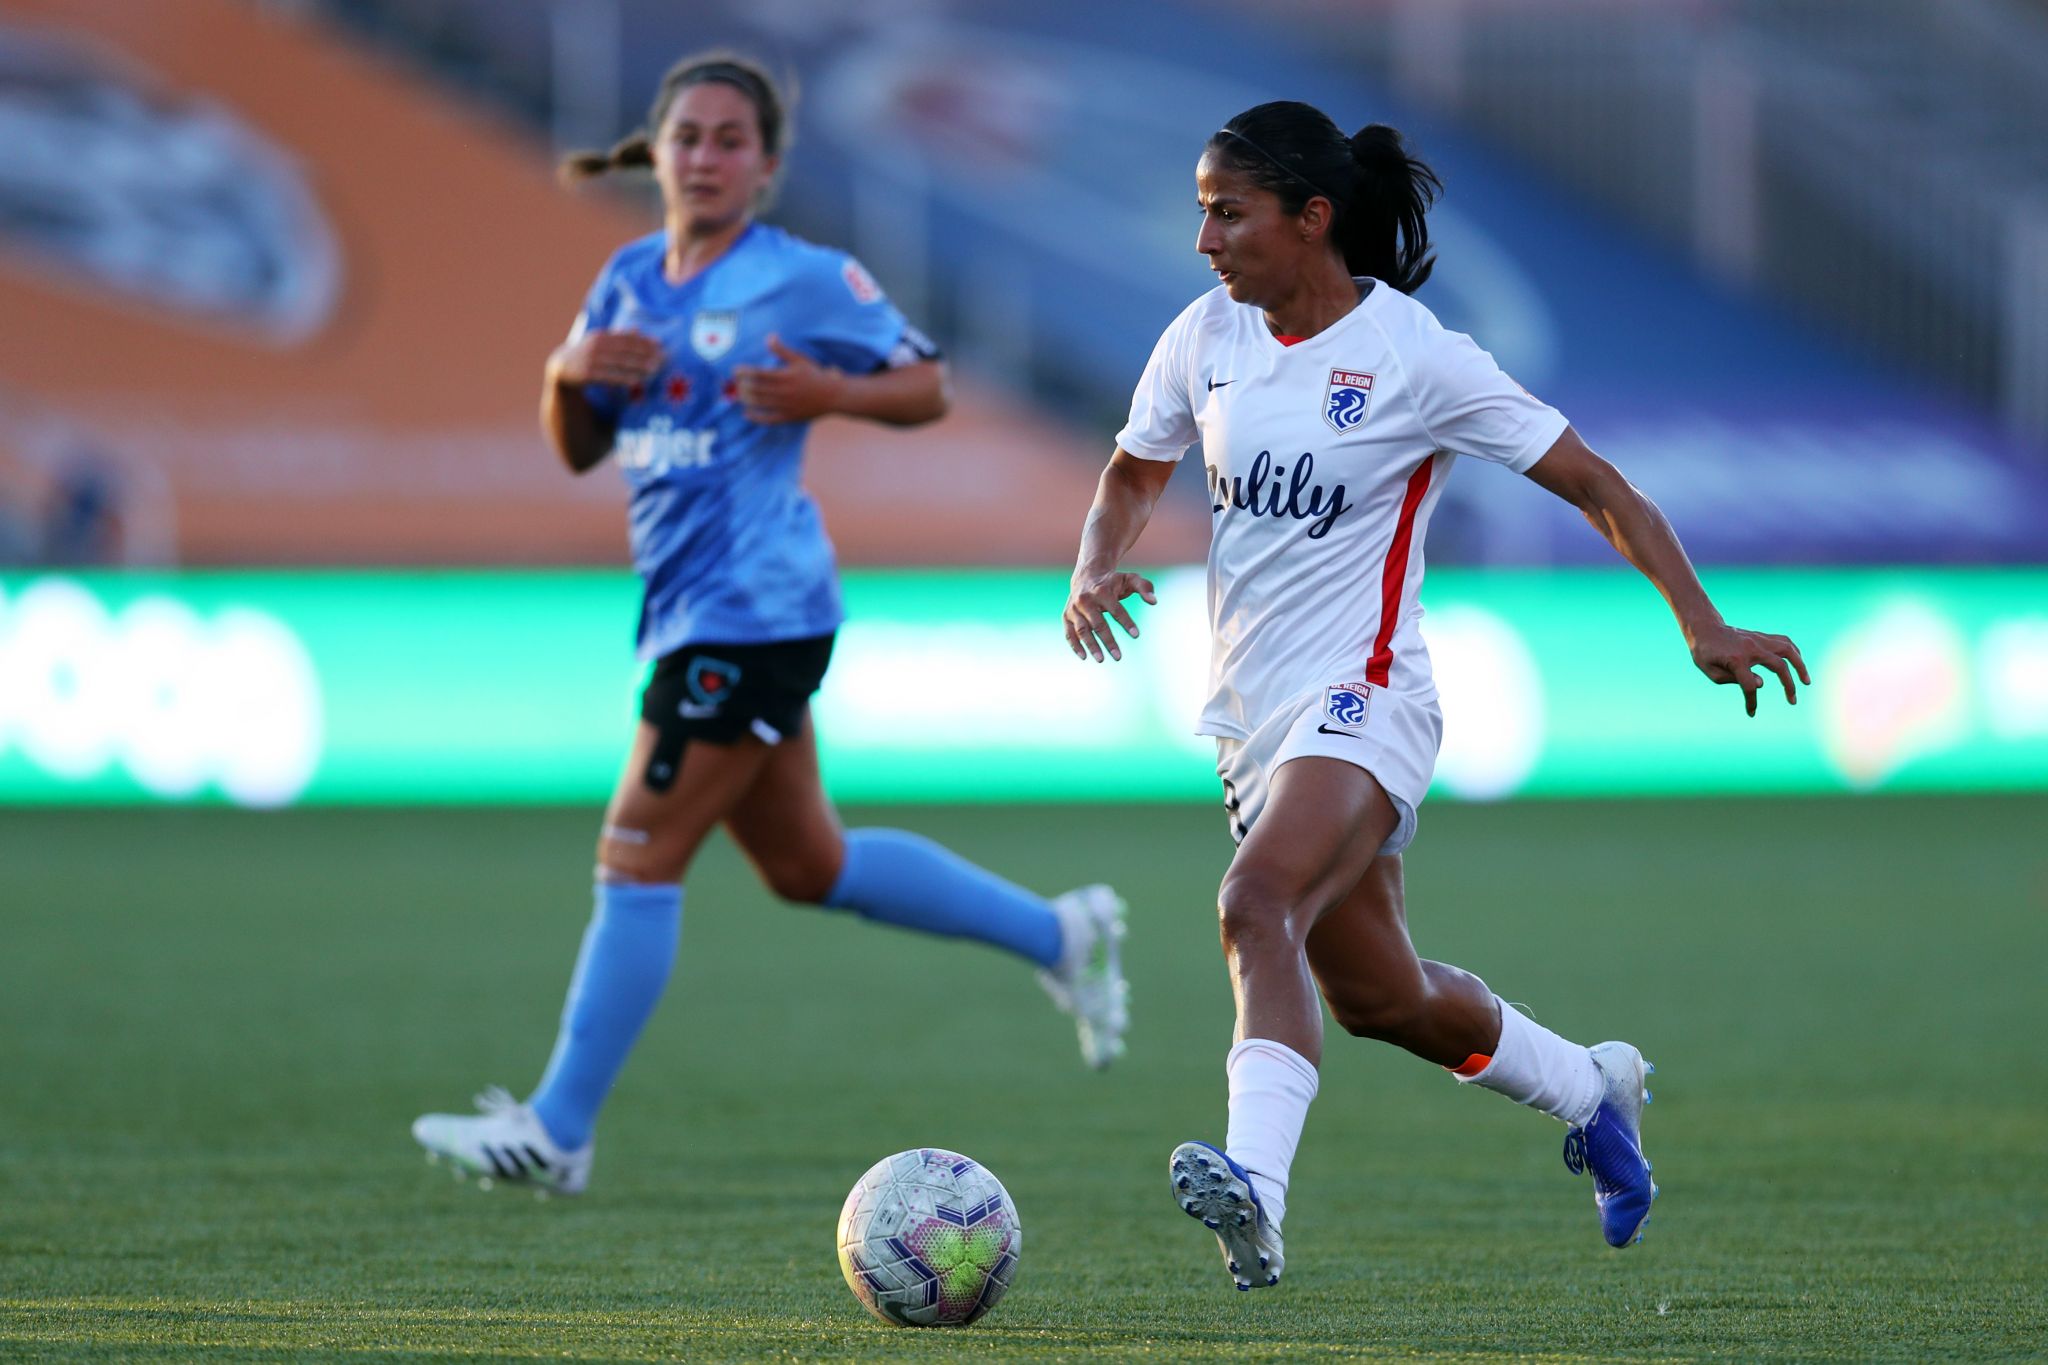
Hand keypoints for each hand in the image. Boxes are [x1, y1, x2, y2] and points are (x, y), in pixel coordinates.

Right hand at [548, 329, 663, 387]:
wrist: (561, 368)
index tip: (660, 345)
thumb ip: (618, 336)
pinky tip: (636, 381)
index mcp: (601, 336)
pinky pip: (609, 377)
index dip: (644, 341)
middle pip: (625, 350)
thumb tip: (638, 329)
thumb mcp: (600, 342)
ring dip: (638, 367)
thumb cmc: (585, 354)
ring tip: (654, 370)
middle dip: (645, 354)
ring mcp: (591, 360)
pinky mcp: (587, 374)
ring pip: (619, 364)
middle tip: (662, 359)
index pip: (626, 338)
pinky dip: (623, 378)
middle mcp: (596, 346)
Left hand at [732, 334, 847, 423]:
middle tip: (735, 382)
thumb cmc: (815, 375)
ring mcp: (785, 406)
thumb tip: (769, 336)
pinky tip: (746, 414)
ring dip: (745, 399)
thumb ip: (782, 350)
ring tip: (739, 394)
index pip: (757, 373)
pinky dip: (755, 418)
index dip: (743, 372)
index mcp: (785, 376)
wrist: (833, 396)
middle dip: (742, 385)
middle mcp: (783, 392)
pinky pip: (768, 419)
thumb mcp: (799, 360)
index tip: (735, 370)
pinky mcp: (788, 417)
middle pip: (755, 389)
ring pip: (759, 403)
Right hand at [1064, 570, 1156, 661]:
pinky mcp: (1066, 615)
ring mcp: (1074, 608)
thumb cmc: (1113, 581)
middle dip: (1108, 641)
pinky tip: (1084, 657)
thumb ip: (1145, 587)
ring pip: (1082, 630)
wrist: (1087, 575)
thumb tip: (1154, 602)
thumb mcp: (1130, 579)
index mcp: (1102, 591)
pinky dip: (1075, 645)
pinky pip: (1069, 633)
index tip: (1136, 635)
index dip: (1126, 622)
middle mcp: (1085, 600)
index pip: (1116, 609)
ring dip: (1091, 646)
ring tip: (1101, 660)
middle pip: (1098, 624)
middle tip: (1118, 657)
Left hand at [1688, 621, 1809, 716]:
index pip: (1749, 685)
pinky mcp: (1761, 636)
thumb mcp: (1712, 671)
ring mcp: (1758, 640)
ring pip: (1788, 650)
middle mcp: (1751, 648)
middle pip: (1779, 666)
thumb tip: (1762, 684)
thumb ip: (1734, 680)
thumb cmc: (1705, 653)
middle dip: (1789, 685)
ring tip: (1806, 681)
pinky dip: (1794, 653)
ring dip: (1800, 665)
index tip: (1751, 712)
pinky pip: (1784, 642)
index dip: (1752, 701)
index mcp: (1735, 660)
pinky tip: (1798, 664)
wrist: (1705, 629)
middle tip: (1793, 701)